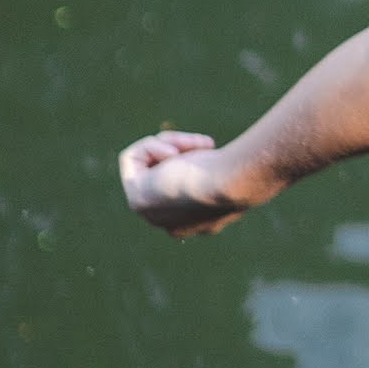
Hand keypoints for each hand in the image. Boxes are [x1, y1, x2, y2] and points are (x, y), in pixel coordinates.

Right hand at [120, 128, 260, 237]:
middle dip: (178, 150)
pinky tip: (173, 153)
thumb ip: (216, 166)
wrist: (233, 184)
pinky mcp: (137, 201)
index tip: (210, 146)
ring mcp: (154, 216)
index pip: (183, 184)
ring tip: (192, 146)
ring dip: (169, 144)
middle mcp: (173, 224)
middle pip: (163, 173)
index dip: (191, 156)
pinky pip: (131, 160)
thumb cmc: (237, 172)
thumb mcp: (227, 166)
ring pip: (148, 165)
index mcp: (198, 222)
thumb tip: (205, 154)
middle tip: (204, 144)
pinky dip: (150, 146)